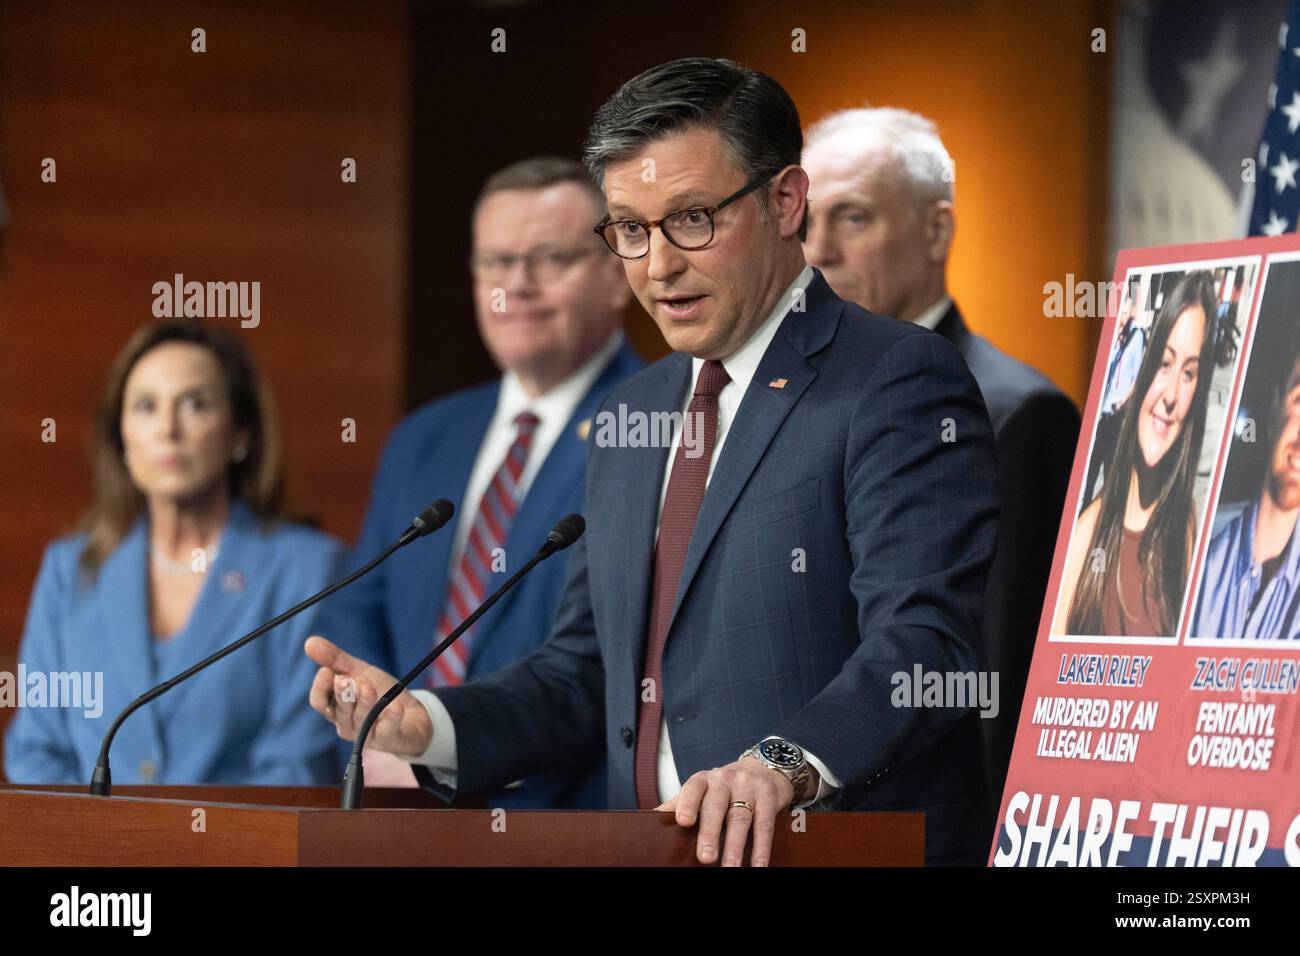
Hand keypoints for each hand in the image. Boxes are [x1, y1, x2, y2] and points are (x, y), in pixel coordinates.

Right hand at [305, 635, 431, 757]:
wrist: (412, 713)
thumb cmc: (380, 692)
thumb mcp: (359, 671)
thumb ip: (335, 659)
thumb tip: (309, 642)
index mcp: (336, 708)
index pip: (319, 702)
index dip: (320, 688)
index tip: (327, 671)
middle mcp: (348, 724)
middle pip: (339, 713)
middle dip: (342, 695)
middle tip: (346, 680)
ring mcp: (368, 736)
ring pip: (361, 723)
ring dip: (364, 704)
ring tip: (368, 688)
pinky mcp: (389, 741)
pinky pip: (386, 732)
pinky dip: (390, 720)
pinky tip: (396, 708)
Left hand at [658, 755, 799, 866]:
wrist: (761, 768)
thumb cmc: (724, 787)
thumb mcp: (701, 790)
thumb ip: (679, 804)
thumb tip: (649, 821)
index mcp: (703, 780)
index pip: (693, 790)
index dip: (688, 804)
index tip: (683, 822)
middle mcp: (724, 780)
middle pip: (716, 806)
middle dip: (710, 832)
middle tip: (705, 857)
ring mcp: (747, 787)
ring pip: (740, 817)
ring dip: (735, 846)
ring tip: (730, 868)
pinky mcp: (768, 796)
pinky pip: (764, 824)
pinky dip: (761, 847)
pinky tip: (758, 865)